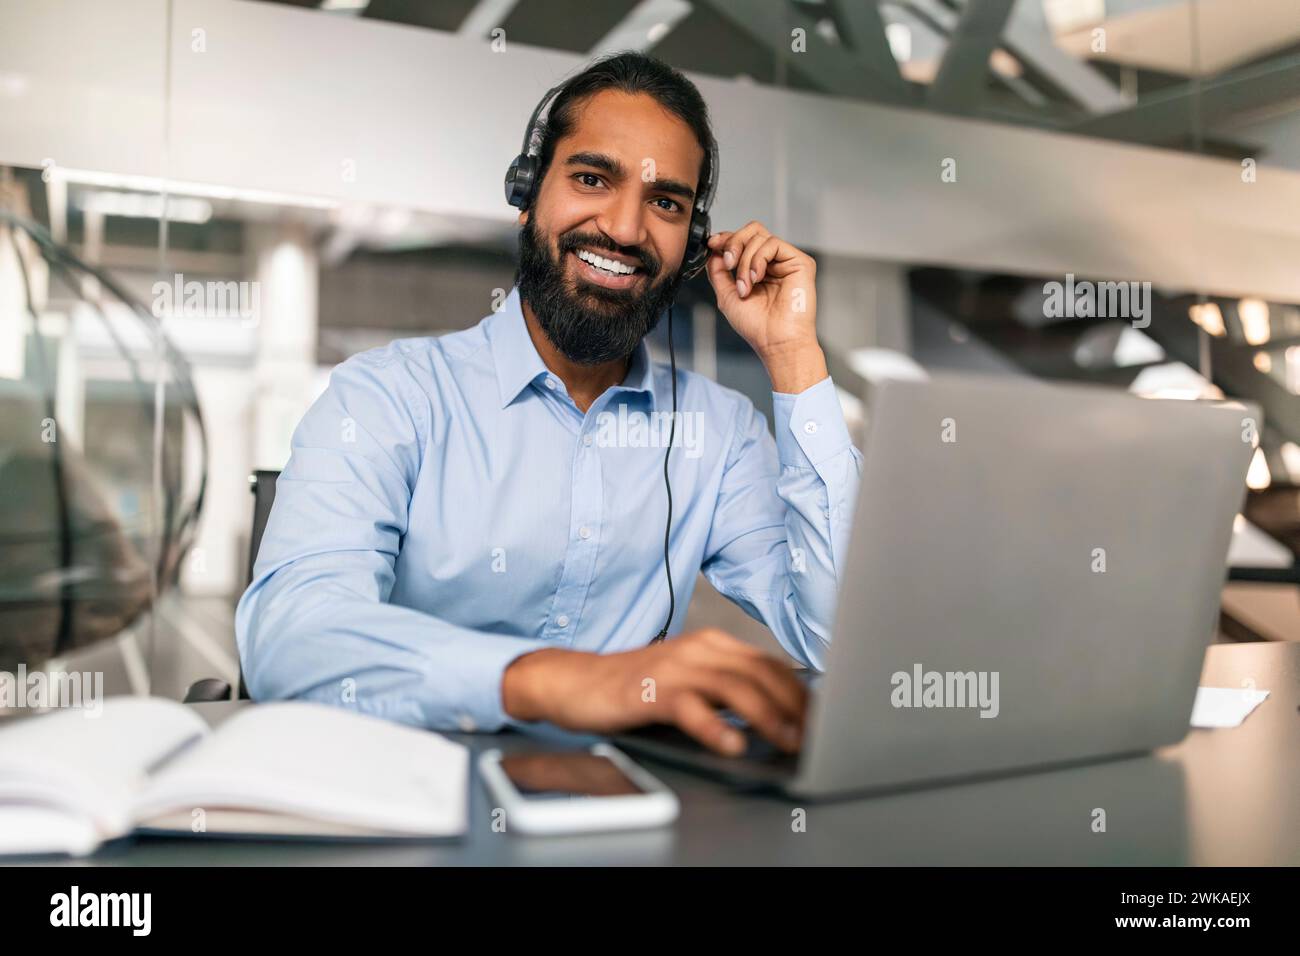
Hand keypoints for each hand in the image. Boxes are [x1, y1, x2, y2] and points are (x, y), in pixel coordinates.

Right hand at [501, 628, 808, 755]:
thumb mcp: (689, 681)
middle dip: (794, 704)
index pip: (769, 663)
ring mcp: (675, 667)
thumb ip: (726, 689)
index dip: (800, 690)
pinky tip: (732, 744)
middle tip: (815, 734)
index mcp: (712, 645)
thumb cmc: (637, 687)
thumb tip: (776, 714)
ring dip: (767, 716)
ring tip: (787, 740)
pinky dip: (715, 726)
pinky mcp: (651, 690)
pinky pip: (690, 707)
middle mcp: (698, 649)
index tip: (823, 716)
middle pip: (760, 672)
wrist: (577, 683)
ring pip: (734, 687)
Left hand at [705, 222, 826, 392]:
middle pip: (752, 230)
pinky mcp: (800, 262)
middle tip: (728, 264)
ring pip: (759, 236)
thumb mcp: (726, 295)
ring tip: (745, 286)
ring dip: (744, 261)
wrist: (775, 342)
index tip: (712, 244)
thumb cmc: (757, 326)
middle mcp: (774, 262)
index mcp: (758, 269)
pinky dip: (758, 259)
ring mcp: (787, 261)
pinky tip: (756, 278)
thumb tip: (714, 250)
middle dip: (734, 243)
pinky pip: (773, 243)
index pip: (743, 240)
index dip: (726, 238)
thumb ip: (718, 271)